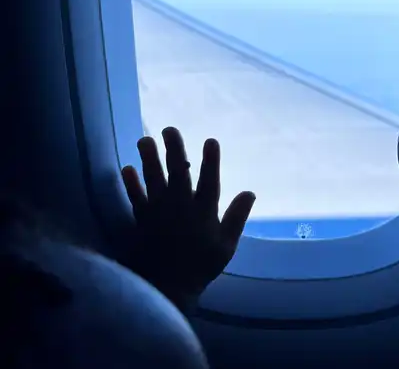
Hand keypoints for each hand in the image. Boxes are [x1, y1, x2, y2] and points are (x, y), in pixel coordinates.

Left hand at [121, 127, 255, 311]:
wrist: (166, 290)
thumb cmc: (200, 267)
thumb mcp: (226, 246)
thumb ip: (237, 217)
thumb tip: (251, 192)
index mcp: (204, 211)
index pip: (209, 179)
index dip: (211, 159)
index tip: (210, 140)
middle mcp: (180, 206)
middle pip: (177, 172)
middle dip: (174, 149)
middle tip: (169, 129)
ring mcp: (158, 213)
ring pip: (153, 179)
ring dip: (149, 158)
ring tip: (144, 139)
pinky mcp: (141, 222)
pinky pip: (135, 198)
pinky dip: (131, 184)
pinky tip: (126, 168)